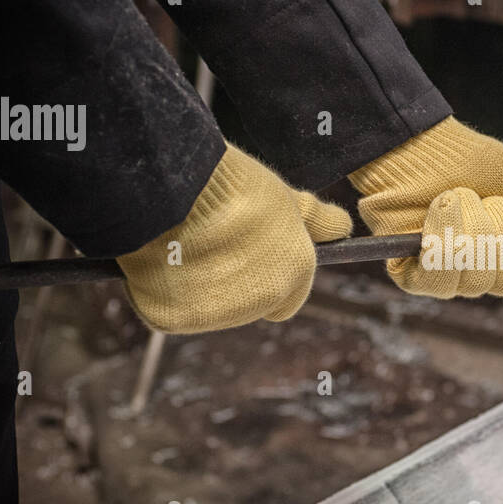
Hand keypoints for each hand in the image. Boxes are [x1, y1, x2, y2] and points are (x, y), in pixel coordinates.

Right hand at [117, 142, 350, 331]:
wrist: (177, 188)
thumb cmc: (231, 185)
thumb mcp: (282, 197)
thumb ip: (313, 219)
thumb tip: (342, 226)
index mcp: (294, 274)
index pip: (288, 299)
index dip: (269, 279)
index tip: (249, 257)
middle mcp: (262, 301)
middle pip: (248, 306)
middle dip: (233, 284)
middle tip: (211, 245)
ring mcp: (218, 314)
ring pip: (209, 310)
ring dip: (199, 288)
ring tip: (184, 246)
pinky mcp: (174, 318)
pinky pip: (169, 310)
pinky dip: (163, 291)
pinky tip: (160, 260)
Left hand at [349, 117, 502, 297]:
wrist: (422, 145)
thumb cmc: (475, 165)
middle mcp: (488, 277)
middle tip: (489, 200)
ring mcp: (452, 280)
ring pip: (479, 276)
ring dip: (471, 223)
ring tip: (457, 199)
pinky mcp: (415, 278)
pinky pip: (442, 277)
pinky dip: (444, 235)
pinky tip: (436, 213)